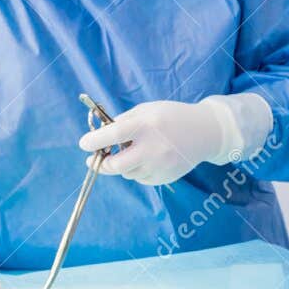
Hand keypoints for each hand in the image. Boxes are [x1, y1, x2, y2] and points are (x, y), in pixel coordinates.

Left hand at [78, 94, 269, 185]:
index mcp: (146, 125)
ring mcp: (160, 166)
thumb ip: (124, 122)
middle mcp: (153, 148)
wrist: (205, 133)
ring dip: (123, 165)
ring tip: (134, 152)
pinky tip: (149, 159)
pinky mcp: (166, 178)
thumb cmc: (171, 117)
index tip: (83, 144)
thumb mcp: (147, 110)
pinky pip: (140, 179)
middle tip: (95, 161)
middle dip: (102, 165)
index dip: (95, 141)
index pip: (113, 135)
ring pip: (128, 173)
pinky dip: (138, 170)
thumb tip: (99, 136)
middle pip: (116, 166)